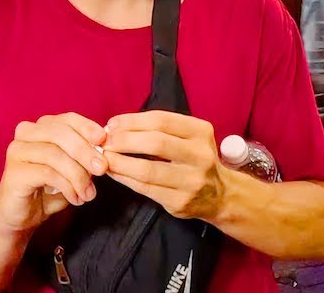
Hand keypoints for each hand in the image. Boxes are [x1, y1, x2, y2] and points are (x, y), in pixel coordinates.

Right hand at [0, 113, 107, 233]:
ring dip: (78, 175)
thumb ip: (86, 155)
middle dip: (86, 151)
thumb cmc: (51, 188)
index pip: (68, 119)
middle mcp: (26, 134)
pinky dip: (67, 186)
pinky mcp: (14, 172)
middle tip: (102, 169)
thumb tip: (104, 149)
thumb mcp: (73, 167)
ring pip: (55, 155)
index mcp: (42, 127)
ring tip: (88, 193)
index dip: (88, 128)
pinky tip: (75, 198)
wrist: (23, 216)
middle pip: (62, 134)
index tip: (103, 140)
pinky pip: (47, 173)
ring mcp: (17, 152)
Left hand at [103, 111, 225, 221]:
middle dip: (124, 141)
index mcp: (201, 132)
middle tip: (105, 142)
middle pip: (155, 143)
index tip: (111, 124)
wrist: (219, 195)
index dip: (132, 121)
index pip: (162, 121)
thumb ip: (161, 131)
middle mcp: (200, 154)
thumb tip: (118, 127)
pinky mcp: (180, 201)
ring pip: (147, 169)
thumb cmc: (195, 160)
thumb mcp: (190, 138)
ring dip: (119, 162)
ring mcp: (192, 180)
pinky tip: (114, 173)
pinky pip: (145, 188)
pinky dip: (125, 179)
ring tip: (104, 158)